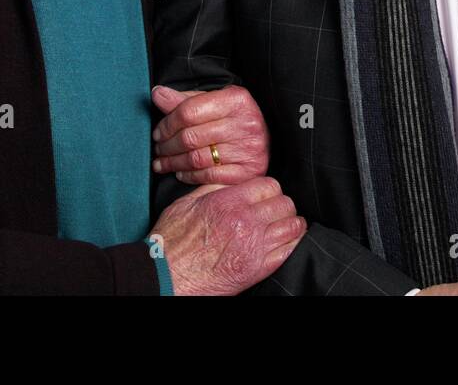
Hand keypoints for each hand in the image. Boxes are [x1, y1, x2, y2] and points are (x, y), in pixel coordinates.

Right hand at [150, 177, 304, 294]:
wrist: (165, 276)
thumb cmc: (171, 242)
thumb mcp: (187, 203)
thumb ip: (213, 188)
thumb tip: (229, 181)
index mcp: (229, 201)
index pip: (269, 185)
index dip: (270, 189)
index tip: (267, 195)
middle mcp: (245, 222)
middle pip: (284, 204)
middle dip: (282, 205)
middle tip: (277, 210)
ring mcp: (253, 246)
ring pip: (292, 226)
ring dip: (291, 223)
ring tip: (287, 224)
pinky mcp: (256, 270)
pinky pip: (288, 251)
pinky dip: (293, 244)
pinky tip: (289, 241)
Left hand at [152, 84, 268, 184]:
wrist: (266, 139)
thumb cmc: (233, 119)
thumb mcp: (214, 102)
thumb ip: (184, 99)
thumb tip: (157, 93)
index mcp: (236, 100)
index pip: (189, 111)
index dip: (167, 123)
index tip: (158, 132)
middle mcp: (246, 123)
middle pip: (191, 137)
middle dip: (167, 146)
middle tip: (158, 149)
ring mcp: (248, 149)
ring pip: (197, 159)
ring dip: (173, 163)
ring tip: (162, 163)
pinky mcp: (247, 172)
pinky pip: (209, 176)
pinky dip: (189, 176)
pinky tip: (180, 173)